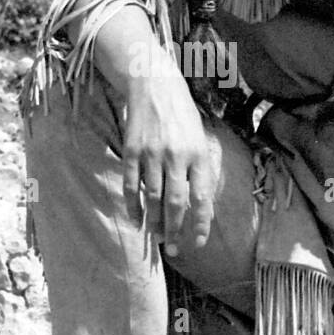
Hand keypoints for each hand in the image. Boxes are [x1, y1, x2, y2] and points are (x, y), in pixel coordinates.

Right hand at [121, 67, 215, 256]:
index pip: (202, 198)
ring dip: (154, 222)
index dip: (201, 224)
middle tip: (173, 250)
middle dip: (175, 231)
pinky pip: (132, 185)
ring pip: (153, 198)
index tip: (198, 243)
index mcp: (198, 154)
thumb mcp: (198, 137)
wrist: (153, 83)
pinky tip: (136, 218)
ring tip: (156, 238)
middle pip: (176, 204)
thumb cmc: (181, 113)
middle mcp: (176, 156)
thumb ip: (198, 168)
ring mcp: (152, 154)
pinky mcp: (132, 151)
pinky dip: (133, 205)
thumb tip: (197, 203)